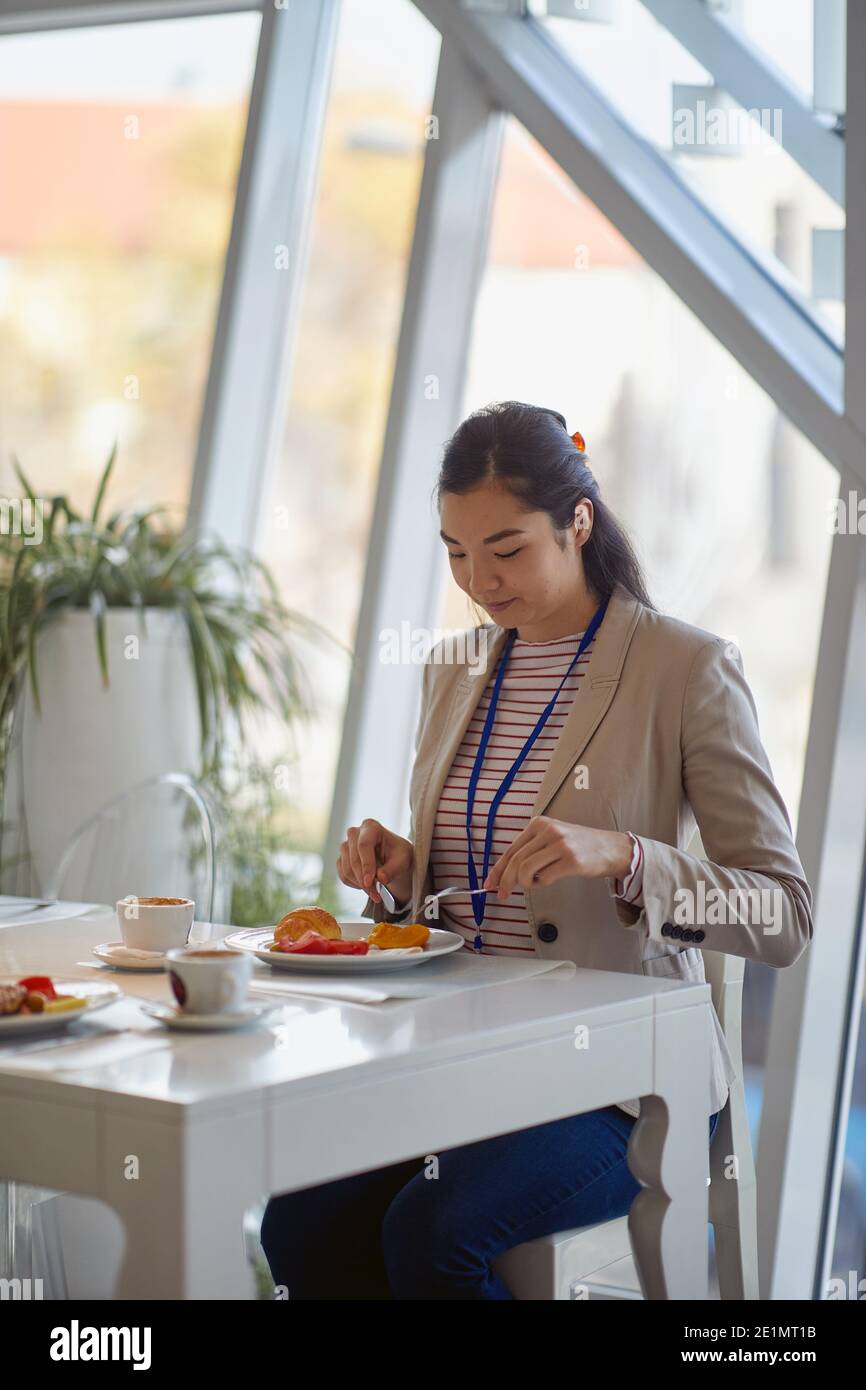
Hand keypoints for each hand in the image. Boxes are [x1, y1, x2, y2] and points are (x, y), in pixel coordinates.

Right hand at [337, 819, 413, 904]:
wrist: (393, 859)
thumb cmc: (399, 855)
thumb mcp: (403, 860)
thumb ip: (393, 868)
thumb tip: (381, 878)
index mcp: (371, 827)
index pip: (363, 845)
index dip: (366, 865)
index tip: (370, 882)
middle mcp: (355, 833)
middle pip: (353, 858)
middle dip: (364, 879)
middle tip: (376, 894)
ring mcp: (346, 845)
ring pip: (346, 868)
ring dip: (360, 884)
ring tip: (375, 892)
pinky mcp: (341, 858)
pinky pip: (343, 875)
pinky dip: (354, 884)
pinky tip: (367, 886)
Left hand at [482, 817, 632, 899]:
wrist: (610, 848)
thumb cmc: (579, 846)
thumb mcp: (552, 838)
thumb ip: (530, 850)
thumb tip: (504, 873)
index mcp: (539, 824)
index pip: (510, 849)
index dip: (497, 869)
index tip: (490, 883)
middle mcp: (548, 831)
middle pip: (515, 861)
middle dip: (505, 881)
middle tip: (503, 894)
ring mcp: (560, 845)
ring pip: (525, 870)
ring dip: (525, 883)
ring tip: (533, 883)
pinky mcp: (571, 861)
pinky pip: (544, 878)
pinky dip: (540, 884)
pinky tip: (546, 880)